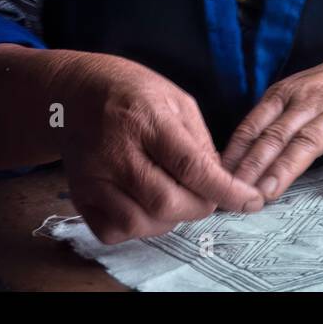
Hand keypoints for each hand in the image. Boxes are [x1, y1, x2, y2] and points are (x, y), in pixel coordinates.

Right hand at [54, 54, 265, 243]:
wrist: (73, 93)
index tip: (250, 201)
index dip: (225, 190)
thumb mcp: (176, 99)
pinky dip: (137, 228)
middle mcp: (116, 152)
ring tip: (175, 197)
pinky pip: (112, 231)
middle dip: (199, 207)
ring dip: (169, 220)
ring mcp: (94, 177)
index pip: (191, 166)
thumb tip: (221, 181)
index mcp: (147, 120)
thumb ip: (200, 141)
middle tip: (207, 196)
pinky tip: (146, 206)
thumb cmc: (131, 92)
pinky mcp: (79, 195)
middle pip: (166, 201)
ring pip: (139, 223)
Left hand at [221, 50, 322, 199]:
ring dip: (287, 167)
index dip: (236, 153)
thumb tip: (232, 159)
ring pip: (309, 140)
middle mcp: (309, 101)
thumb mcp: (294, 94)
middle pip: (277, 135)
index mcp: (285, 94)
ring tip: (270, 192)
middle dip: (255, 165)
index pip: (255, 125)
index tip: (218, 178)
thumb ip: (268, 121)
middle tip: (238, 191)